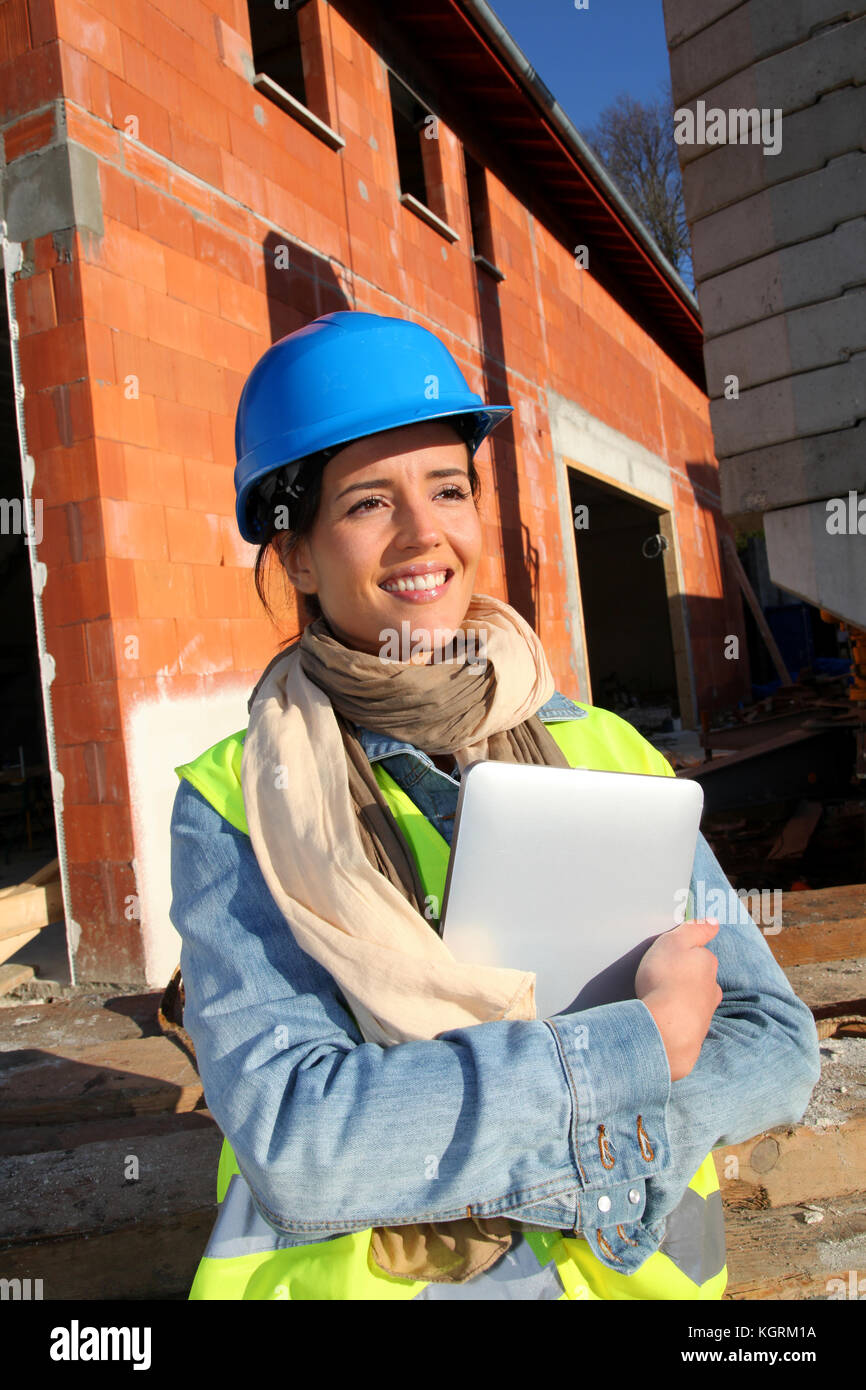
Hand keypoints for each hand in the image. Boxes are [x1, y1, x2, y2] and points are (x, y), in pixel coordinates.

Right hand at [635, 919, 722, 1081]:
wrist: (665, 1028)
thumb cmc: (666, 980)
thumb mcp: (675, 942)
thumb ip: (694, 930)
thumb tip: (714, 922)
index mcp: (708, 964)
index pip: (700, 954)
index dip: (683, 955)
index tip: (667, 959)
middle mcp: (712, 990)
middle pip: (699, 981)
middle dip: (684, 980)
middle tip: (661, 980)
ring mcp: (705, 1014)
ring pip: (694, 1003)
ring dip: (680, 1002)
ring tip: (659, 1002)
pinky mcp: (693, 1036)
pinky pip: (684, 1024)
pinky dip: (675, 1022)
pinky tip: (662, 1022)